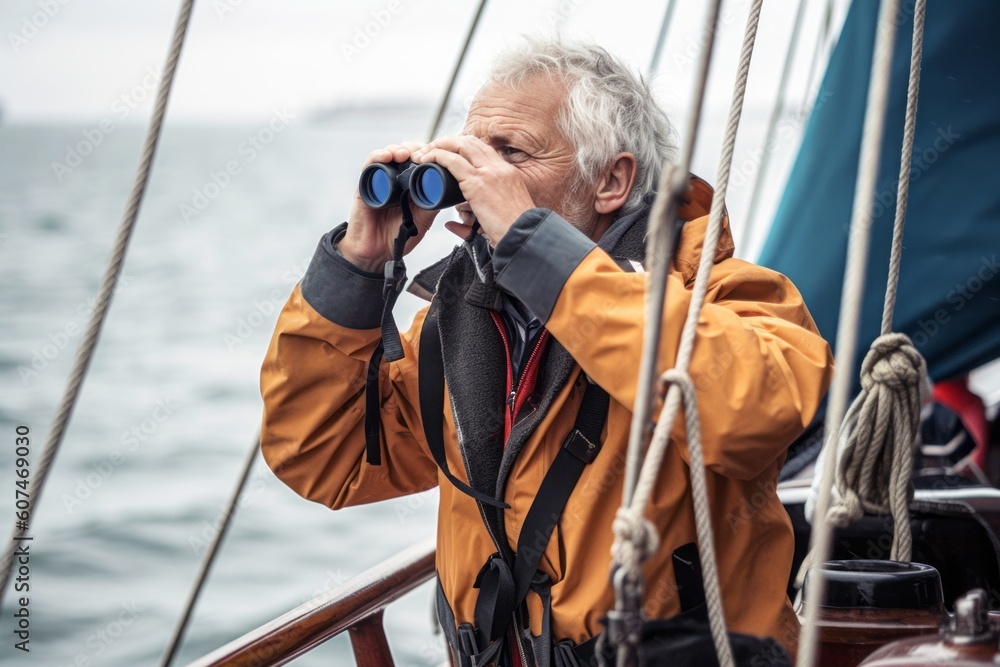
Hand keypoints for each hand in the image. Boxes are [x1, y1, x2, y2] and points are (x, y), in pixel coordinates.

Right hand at [338, 142, 438, 272]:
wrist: (378, 253)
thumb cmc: (398, 237)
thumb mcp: (422, 219)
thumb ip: (432, 204)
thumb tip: (446, 187)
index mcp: (410, 185)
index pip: (419, 160)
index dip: (427, 153)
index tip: (435, 154)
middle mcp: (395, 180)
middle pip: (405, 153)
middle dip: (414, 149)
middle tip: (421, 154)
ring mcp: (379, 180)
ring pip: (388, 154)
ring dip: (398, 149)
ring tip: (406, 154)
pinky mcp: (364, 185)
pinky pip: (370, 165)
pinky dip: (378, 156)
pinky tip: (387, 156)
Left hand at [411, 136, 535, 245]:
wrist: (525, 235)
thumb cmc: (515, 231)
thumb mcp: (501, 215)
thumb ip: (478, 216)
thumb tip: (452, 225)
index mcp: (508, 172)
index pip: (483, 149)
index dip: (463, 147)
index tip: (449, 153)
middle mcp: (499, 167)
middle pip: (470, 142)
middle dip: (448, 142)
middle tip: (433, 150)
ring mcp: (488, 172)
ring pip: (460, 145)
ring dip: (439, 145)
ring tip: (426, 153)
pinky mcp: (477, 183)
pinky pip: (452, 161)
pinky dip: (437, 156)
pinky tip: (427, 158)